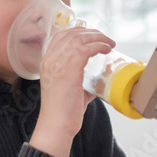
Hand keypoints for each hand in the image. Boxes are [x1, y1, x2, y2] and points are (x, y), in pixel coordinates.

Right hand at [29, 27, 113, 156]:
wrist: (56, 126)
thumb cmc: (63, 112)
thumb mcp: (71, 89)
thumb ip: (82, 79)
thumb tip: (99, 77)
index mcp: (47, 63)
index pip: (60, 36)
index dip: (78, 31)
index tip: (92, 35)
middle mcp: (50, 60)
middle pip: (71, 34)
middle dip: (91, 32)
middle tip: (104, 38)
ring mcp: (57, 64)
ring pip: (79, 39)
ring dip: (97, 37)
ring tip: (109, 43)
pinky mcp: (68, 71)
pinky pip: (85, 49)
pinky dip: (98, 46)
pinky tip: (106, 49)